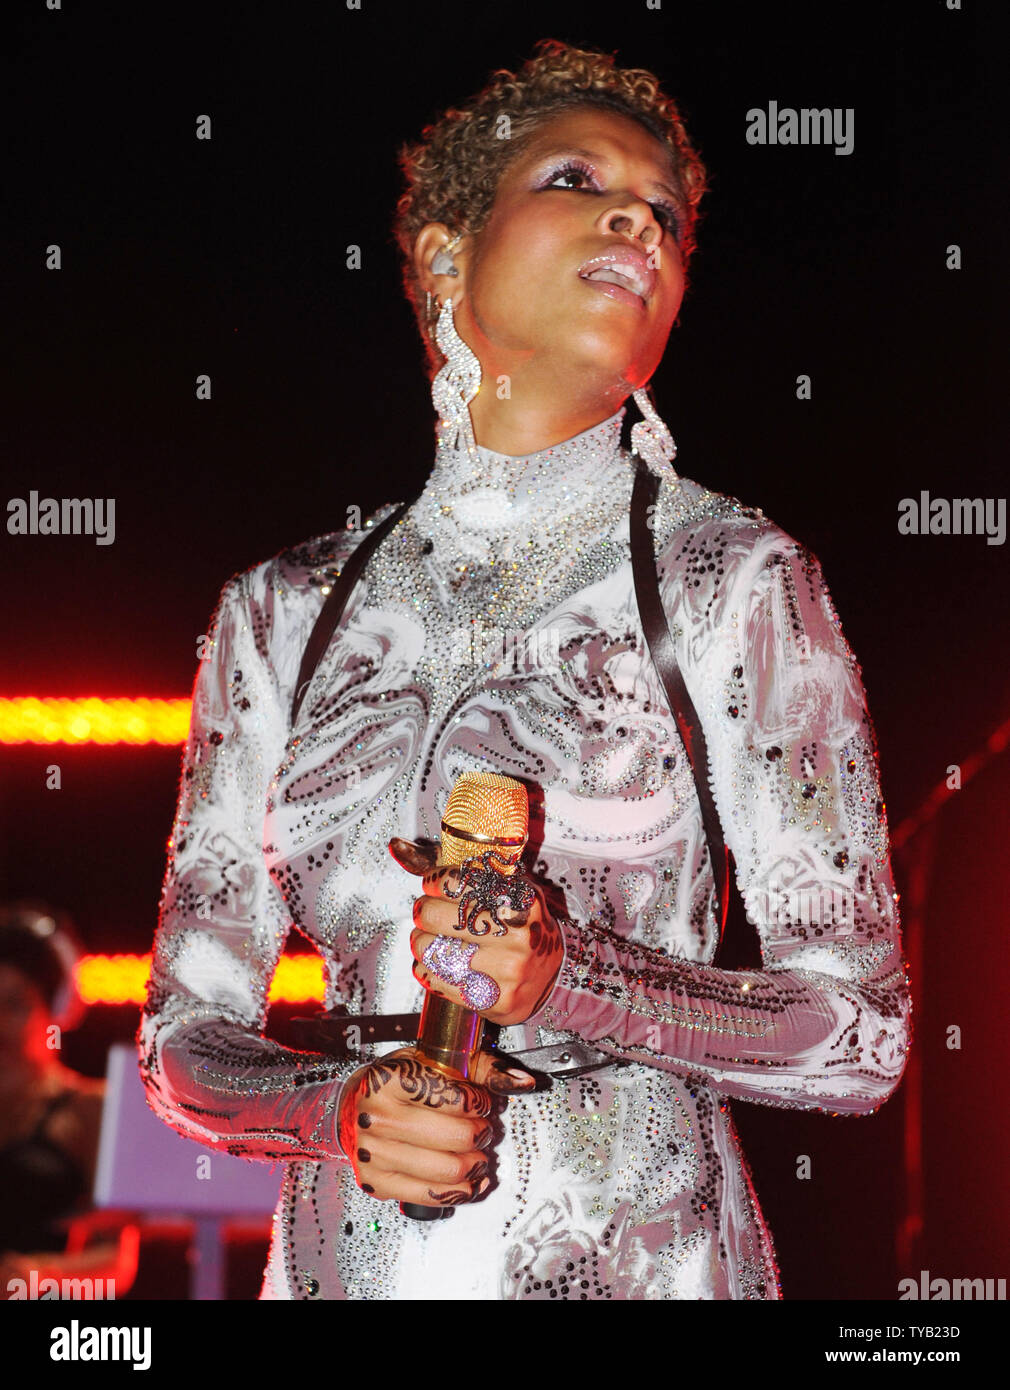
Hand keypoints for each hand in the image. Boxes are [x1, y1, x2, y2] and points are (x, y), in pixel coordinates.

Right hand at [337, 1047, 534, 1205]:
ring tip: (476, 1152)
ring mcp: (375, 1153)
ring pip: (449, 1171)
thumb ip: (483, 1069)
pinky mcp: (378, 1182)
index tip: (481, 1101)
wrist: (357, 1106)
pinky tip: (469, 1178)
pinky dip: (461, 1191)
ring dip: (475, 1163)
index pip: (457, 1099)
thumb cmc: (400, 1081)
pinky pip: (432, 1196)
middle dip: (481, 1134)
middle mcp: (378, 1117)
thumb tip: (524, 1082)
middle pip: (457, 1138)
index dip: (480, 1102)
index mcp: (391, 1080)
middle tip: (482, 1128)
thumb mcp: (436, 1062)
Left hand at [390, 837, 563, 1026]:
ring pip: (436, 952)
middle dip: (423, 911)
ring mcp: (507, 970)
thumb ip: (458, 872)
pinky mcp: (495, 1000)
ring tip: (426, 938)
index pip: (460, 881)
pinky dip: (426, 970)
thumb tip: (398, 847)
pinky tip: (433, 962)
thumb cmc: (522, 927)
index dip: (436, 881)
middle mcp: (517, 934)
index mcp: (520, 900)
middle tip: (424, 911)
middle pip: (440, 917)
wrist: (554, 976)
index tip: (431, 884)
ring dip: (421, 943)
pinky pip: (440, 983)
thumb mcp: (505, 891)